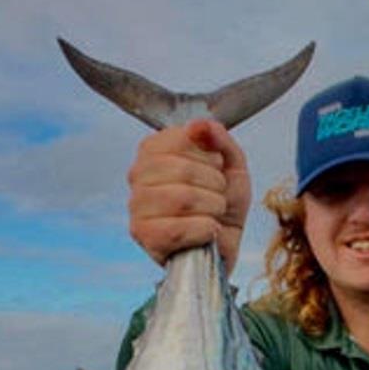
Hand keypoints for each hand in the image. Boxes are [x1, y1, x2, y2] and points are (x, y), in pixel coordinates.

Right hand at [128, 119, 250, 273]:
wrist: (225, 244)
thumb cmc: (223, 204)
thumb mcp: (232, 166)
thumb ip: (220, 140)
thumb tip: (200, 125)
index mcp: (154, 150)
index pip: (181, 140)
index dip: (210, 158)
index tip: (215, 169)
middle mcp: (138, 175)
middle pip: (182, 170)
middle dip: (214, 186)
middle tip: (217, 197)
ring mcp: (137, 206)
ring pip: (181, 199)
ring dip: (212, 208)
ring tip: (213, 214)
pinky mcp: (143, 236)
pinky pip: (178, 228)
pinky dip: (205, 230)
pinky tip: (207, 232)